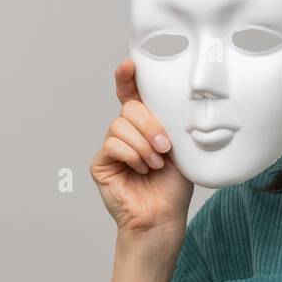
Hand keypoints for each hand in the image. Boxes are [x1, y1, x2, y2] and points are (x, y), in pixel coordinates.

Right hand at [89, 58, 194, 239]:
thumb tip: (171, 100)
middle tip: (166, 147)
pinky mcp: (101, 163)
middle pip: (130, 108)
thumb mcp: (181, 148)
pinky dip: (132, 155)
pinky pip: (112, 144)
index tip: (130, 64)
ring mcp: (112, 147)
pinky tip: (142, 169)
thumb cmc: (174, 185)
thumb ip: (170, 123)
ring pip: (120, 125)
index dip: (128, 77)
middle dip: (151, 125)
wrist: (164, 217)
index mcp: (146, 125)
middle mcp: (126, 132)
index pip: (132, 94)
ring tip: (156, 164)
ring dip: (144, 145)